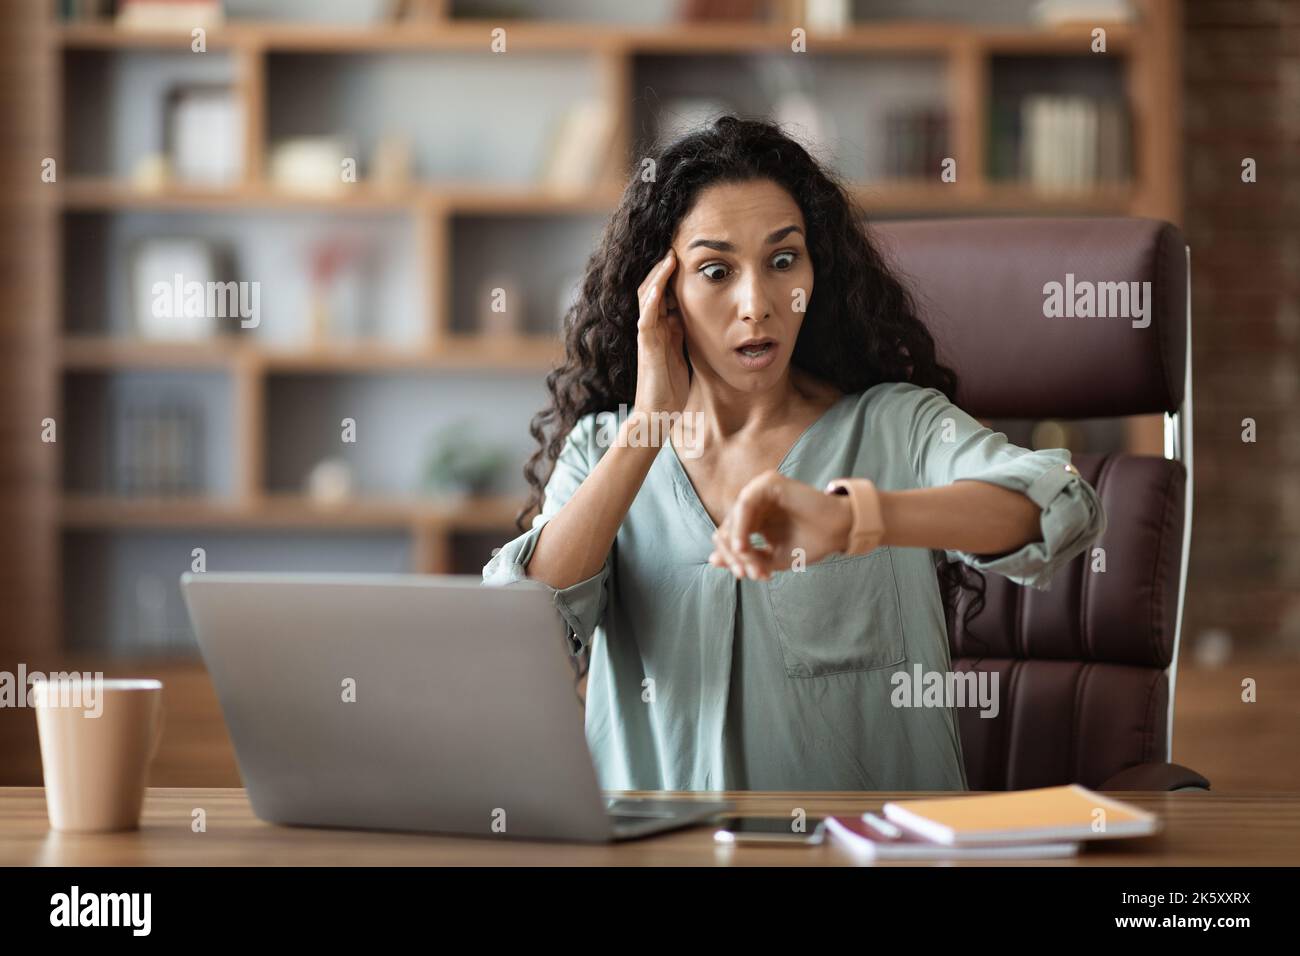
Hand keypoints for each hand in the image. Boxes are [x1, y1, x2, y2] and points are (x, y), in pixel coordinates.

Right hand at [632, 249, 689, 417]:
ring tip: (669, 258)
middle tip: (678, 248)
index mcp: (663, 328)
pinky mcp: (646, 346)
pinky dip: (651, 300)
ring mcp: (647, 335)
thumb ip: (688, 335)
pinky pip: (646, 318)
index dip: (673, 275)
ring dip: (657, 277)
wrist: (658, 413)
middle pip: (653, 288)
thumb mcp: (685, 354)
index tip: (689, 257)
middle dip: (664, 268)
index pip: (664, 293)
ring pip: (646, 297)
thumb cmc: (672, 388)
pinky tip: (658, 286)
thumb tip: (705, 318)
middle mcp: (652, 328)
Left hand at [707, 471, 855, 579]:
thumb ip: (744, 558)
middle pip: (725, 529)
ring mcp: (760, 490)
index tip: (744, 577)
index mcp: (754, 518)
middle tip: (749, 574)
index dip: (731, 558)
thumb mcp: (771, 558)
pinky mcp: (768, 483)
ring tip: (752, 565)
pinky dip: (740, 527)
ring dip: (737, 545)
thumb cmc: (809, 543)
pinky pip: (744, 505)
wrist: (838, 532)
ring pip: (732, 519)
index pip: (727, 537)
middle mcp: (754, 503)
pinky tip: (744, 546)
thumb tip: (712, 560)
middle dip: (734, 555)